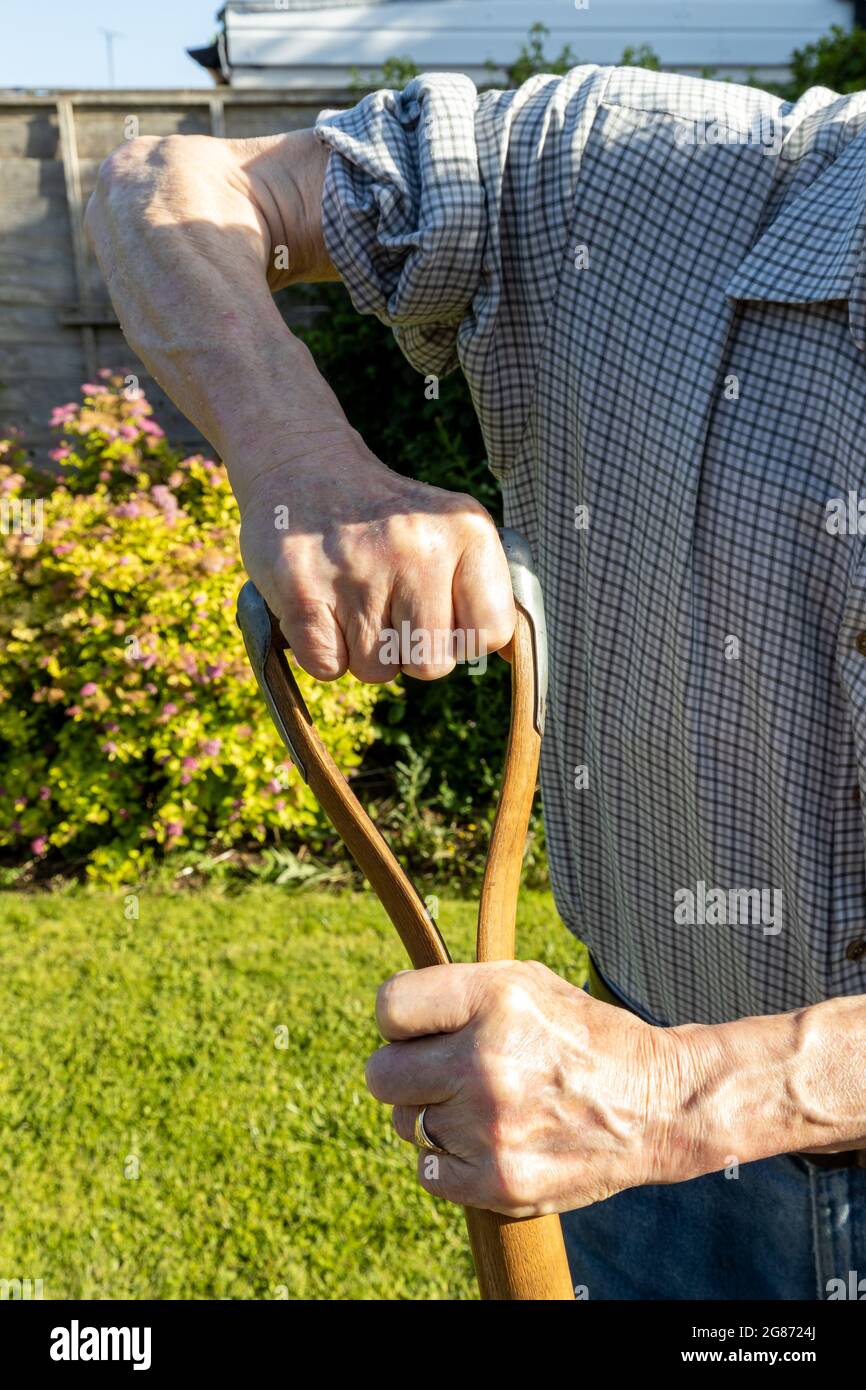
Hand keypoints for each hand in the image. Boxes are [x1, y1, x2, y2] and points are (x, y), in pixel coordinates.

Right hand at [238, 436, 514, 682]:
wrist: (303, 466)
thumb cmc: (387, 518)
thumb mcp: (450, 530)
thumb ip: (484, 591)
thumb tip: (512, 661)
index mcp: (467, 530)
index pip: (490, 634)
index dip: (462, 636)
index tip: (439, 609)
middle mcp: (418, 547)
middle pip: (431, 665)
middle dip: (409, 649)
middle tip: (387, 603)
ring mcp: (359, 569)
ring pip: (376, 672)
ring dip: (362, 649)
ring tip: (353, 596)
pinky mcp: (303, 590)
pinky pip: (328, 668)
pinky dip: (323, 650)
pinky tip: (322, 604)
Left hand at [365, 960, 702, 1216]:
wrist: (658, 1104)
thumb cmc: (583, 1036)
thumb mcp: (528, 983)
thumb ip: (456, 992)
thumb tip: (388, 1017)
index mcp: (494, 1000)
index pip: (389, 1007)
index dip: (400, 1020)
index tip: (421, 1029)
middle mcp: (485, 1061)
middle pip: (381, 1074)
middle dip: (407, 1071)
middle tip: (445, 1071)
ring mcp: (490, 1127)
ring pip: (405, 1123)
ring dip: (433, 1114)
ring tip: (483, 1105)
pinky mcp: (497, 1181)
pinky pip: (427, 1170)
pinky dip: (449, 1158)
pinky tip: (488, 1139)